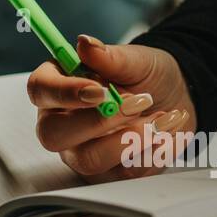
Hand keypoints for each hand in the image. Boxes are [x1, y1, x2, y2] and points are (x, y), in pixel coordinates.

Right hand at [28, 36, 195, 181]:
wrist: (177, 99)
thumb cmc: (146, 76)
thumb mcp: (134, 59)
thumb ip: (109, 56)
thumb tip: (85, 43)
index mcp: (59, 87)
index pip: (40, 90)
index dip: (64, 93)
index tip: (99, 91)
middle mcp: (62, 123)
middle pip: (53, 135)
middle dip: (99, 122)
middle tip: (139, 103)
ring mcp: (82, 152)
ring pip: (89, 159)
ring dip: (132, 138)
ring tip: (162, 117)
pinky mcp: (108, 173)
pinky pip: (123, 172)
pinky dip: (152, 150)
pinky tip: (167, 132)